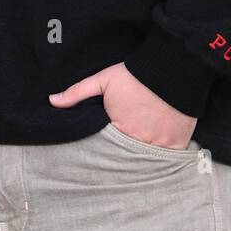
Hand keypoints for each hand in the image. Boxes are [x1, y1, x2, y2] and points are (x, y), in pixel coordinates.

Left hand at [49, 62, 197, 149]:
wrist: (172, 67)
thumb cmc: (135, 75)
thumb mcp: (103, 80)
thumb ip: (77, 92)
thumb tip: (52, 101)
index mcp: (119, 129)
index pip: (108, 150)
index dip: (106, 151)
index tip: (105, 152)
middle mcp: (140, 141)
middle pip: (128, 160)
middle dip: (123, 160)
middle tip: (119, 162)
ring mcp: (161, 144)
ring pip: (148, 162)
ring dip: (143, 161)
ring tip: (138, 162)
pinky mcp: (179, 143)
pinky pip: (170, 160)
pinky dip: (164, 160)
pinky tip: (158, 158)